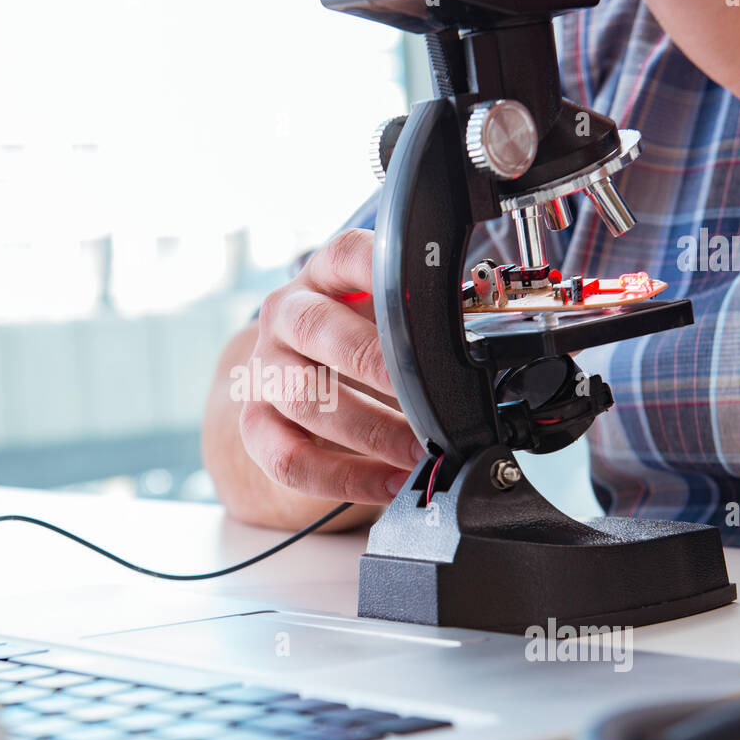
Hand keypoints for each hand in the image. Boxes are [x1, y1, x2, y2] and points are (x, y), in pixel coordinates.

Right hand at [238, 229, 425, 504]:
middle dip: (376, 364)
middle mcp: (285, 315)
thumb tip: (484, 344)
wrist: (301, 375)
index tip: (424, 296)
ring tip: (420, 451)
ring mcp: (264, 368)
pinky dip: (346, 478)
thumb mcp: (388, 317)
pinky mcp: (255, 423)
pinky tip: (392, 483)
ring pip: (301, 397)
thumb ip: (424, 322)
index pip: (347, 256)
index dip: (380, 272)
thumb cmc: (362, 341)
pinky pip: (289, 459)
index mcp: (325, 276)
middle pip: (314, 327)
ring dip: (369, 431)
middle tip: (429, 395)